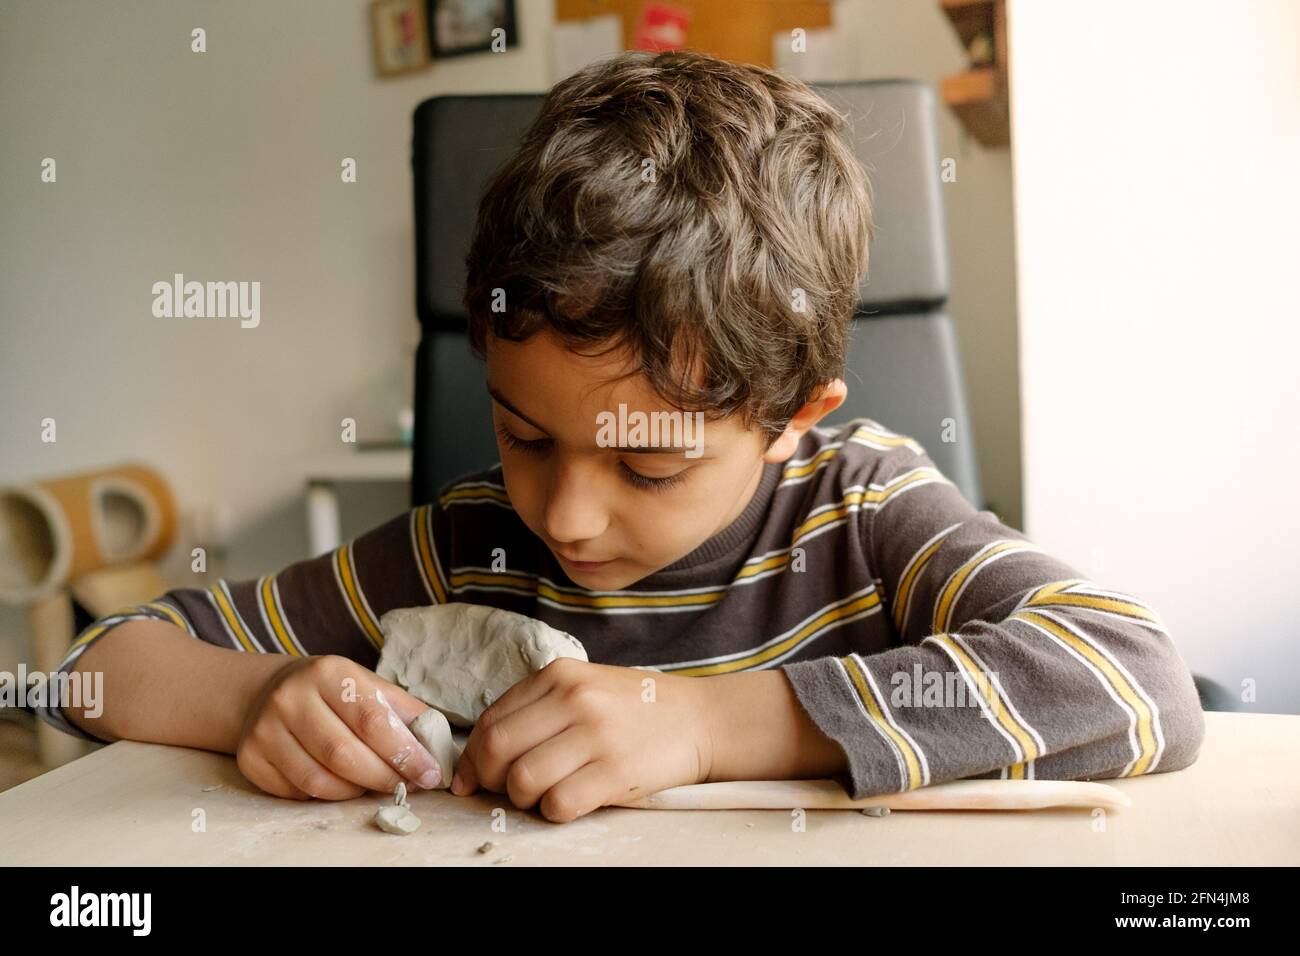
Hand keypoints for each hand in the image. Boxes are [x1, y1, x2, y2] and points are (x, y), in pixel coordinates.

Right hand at [235, 654, 444, 799]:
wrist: (268, 691)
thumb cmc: (332, 691)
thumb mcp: (369, 686)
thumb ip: (405, 712)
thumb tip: (440, 747)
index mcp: (328, 673)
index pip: (372, 721)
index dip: (405, 753)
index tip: (429, 773)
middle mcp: (291, 698)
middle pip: (345, 755)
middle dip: (384, 778)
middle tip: (406, 786)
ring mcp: (265, 730)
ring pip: (319, 781)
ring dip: (355, 791)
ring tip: (372, 782)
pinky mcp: (251, 759)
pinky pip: (297, 793)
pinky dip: (326, 796)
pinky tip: (340, 782)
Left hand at [452, 658, 712, 821]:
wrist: (700, 719)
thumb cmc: (636, 709)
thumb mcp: (585, 687)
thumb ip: (536, 710)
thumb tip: (479, 759)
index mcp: (560, 674)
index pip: (491, 720)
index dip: (472, 757)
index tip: (473, 778)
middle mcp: (575, 699)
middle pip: (496, 749)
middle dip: (489, 780)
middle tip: (506, 790)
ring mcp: (597, 735)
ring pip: (522, 781)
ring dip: (524, 799)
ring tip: (546, 793)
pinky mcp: (616, 771)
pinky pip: (558, 804)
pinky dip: (554, 811)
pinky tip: (572, 800)